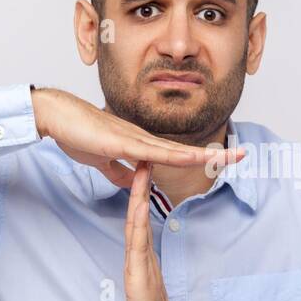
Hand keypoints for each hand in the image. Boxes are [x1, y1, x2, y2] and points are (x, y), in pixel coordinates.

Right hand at [31, 86, 242, 185]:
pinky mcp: (123, 142)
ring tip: (230, 156)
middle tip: (243, 154)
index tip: (223, 159)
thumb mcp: (104, 161)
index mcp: (140, 144)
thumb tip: (134, 182)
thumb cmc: (78, 134)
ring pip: (177, 150)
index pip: (177, 153)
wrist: (58, 117)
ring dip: (205, 154)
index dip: (201, 156)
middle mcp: (144, 139)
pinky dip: (175, 156)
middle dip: (215, 153)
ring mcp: (136, 139)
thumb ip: (120, 172)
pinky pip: (154, 152)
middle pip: (186, 149)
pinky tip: (192, 158)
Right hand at [123, 161, 201, 300]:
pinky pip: (136, 246)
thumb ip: (154, 267)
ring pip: (135, 226)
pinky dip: (136, 225)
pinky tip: (137, 208)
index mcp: (143, 258)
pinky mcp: (136, 278)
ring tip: (140, 174)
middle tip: (142, 159)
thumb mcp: (156, 287)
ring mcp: (135, 267)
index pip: (140, 220)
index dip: (142, 195)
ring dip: (137, 199)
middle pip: (135, 217)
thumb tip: (156, 252)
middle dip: (138, 188)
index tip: (146, 170)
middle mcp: (137, 258)